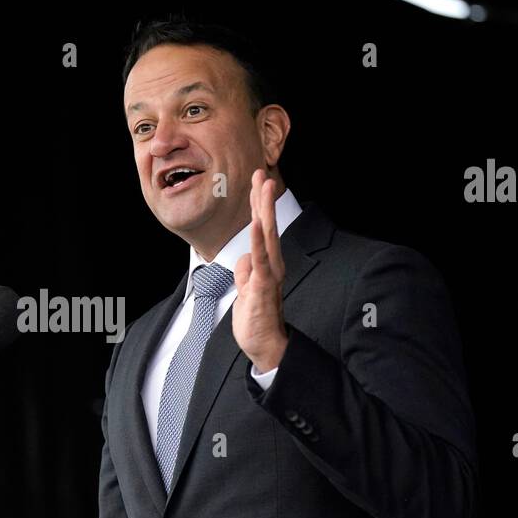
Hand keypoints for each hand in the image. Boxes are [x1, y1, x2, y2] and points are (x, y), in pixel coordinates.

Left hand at [233, 169, 288, 372]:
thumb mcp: (246, 289)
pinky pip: (260, 260)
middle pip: (266, 225)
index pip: (261, 228)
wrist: (265, 345)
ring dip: (263, 210)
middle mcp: (272, 264)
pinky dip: (257, 241)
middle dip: (263, 198)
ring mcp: (270, 274)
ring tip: (263, 188)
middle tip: (261, 173)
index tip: (257, 182)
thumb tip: (244, 256)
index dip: (258, 205)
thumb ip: (246, 271)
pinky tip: (255, 223)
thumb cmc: (256, 319)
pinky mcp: (263, 286)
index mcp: (267, 264)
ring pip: (266, 236)